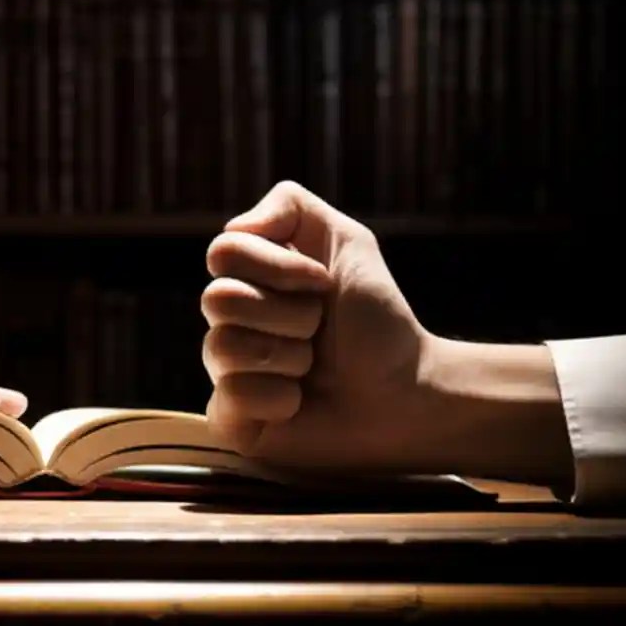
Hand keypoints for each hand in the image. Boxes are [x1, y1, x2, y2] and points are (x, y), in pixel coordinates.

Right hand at [202, 181, 570, 485]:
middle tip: (319, 330)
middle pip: (218, 299)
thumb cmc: (377, 322)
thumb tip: (233, 228)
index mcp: (249, 278)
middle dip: (290, 314)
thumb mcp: (347, 242)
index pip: (223, 252)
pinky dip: (280, 399)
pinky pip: (231, 396)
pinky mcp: (230, 419)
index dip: (278, 268)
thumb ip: (290, 207)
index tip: (322, 284)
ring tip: (313, 368)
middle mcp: (229, 322)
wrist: (408, 392)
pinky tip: (299, 403)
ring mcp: (225, 370)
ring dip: (289, 357)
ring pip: (222, 348)